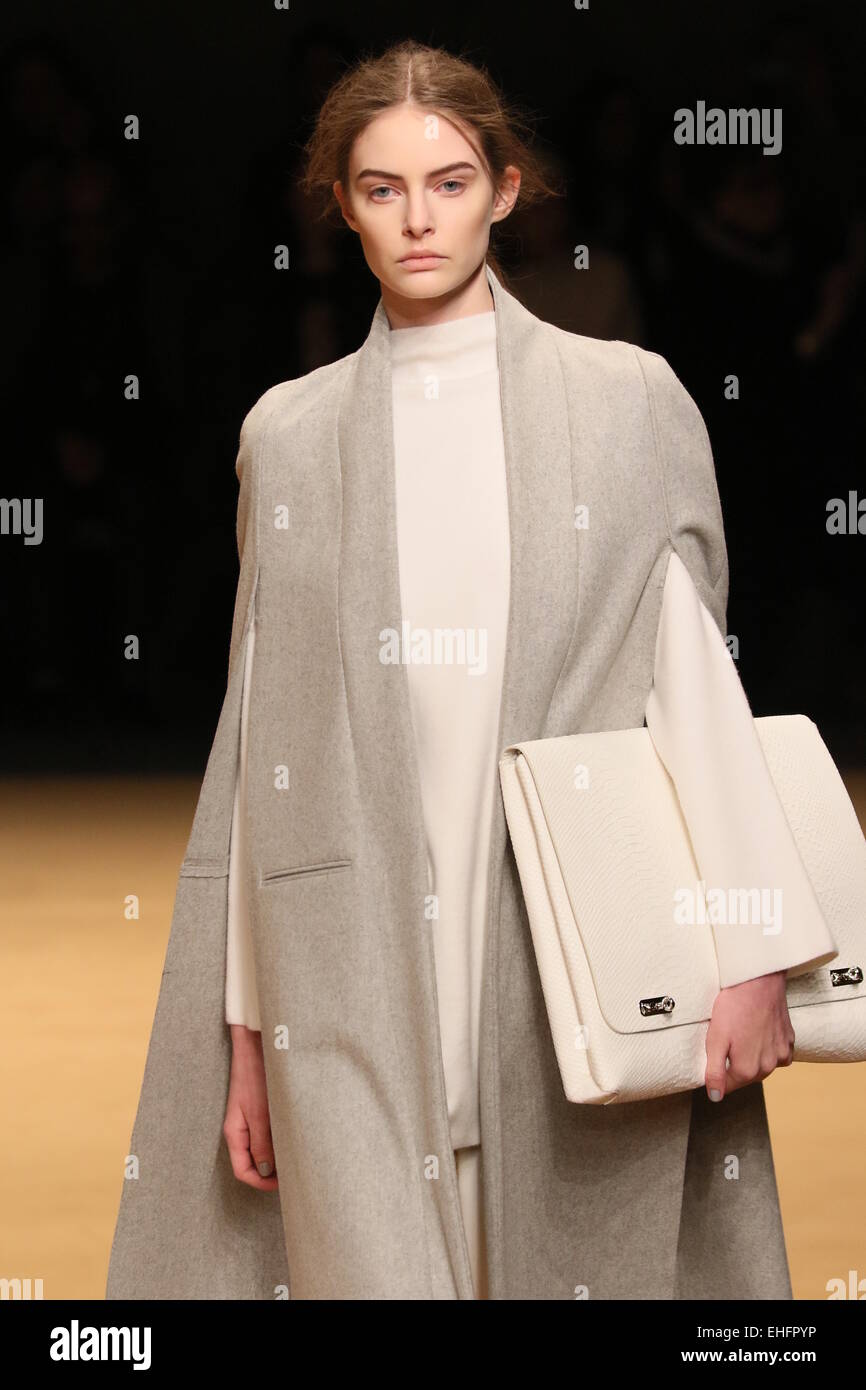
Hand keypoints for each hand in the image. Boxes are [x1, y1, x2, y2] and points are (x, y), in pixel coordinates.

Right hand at [223, 1024, 278, 1188]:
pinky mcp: (258, 1111)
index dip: (261, 1182)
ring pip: (259, 1149)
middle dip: (269, 1173)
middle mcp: (240, 1130)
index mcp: (234, 1133)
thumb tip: (267, 1171)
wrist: (256, 1046)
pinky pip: (265, 1135)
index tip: (281, 1184)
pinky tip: (291, 1138)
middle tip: (292, 1174)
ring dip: (275, 1156)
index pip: (243, 1170)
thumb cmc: (255, 1077)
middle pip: (250, 1163)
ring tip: (294, 1157)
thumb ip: (262, 1143)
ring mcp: (248, 1121)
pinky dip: (277, 1142)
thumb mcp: (260, 1113)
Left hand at [705, 969, 794, 1101]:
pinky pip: (777, 1055)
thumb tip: (715, 1097)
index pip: (727, 1086)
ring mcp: (781, 1054)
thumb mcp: (716, 1039)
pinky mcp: (789, 1041)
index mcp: (747, 1070)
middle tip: (726, 1041)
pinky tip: (759, 1034)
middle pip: (745, 1076)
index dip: (716, 1073)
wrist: (758, 980)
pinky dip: (768, 1049)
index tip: (713, 1057)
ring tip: (742, 1035)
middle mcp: (768, 1067)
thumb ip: (714, 1072)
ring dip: (752, 1058)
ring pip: (762, 1066)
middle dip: (734, 1065)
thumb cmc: (734, 1006)